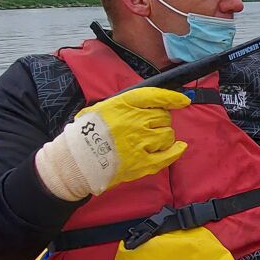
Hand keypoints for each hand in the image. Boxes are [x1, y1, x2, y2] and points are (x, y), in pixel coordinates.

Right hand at [34, 87, 190, 200]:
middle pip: (163, 116)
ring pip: (168, 134)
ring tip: (152, 140)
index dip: (172, 97)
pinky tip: (179, 147)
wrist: (76, 160)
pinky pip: (169, 155)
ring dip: (164, 136)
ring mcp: (142, 142)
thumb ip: (125, 104)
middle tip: (150, 126)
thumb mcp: (103, 108)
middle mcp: (136, 121)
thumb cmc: (87, 133)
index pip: (155, 96)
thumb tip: (149, 103)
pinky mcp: (143, 163)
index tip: (183, 100)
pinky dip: (176, 150)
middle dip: (161, 120)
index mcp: (124, 105)